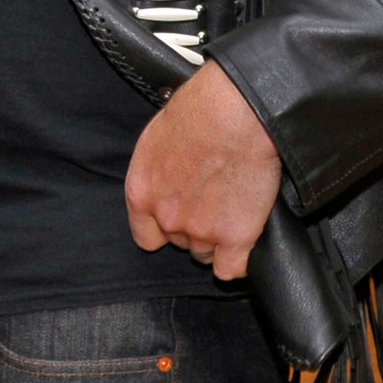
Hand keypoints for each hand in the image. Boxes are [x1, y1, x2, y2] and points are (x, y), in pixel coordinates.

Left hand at [124, 60, 281, 279]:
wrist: (234, 112)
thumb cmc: (196, 112)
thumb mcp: (157, 140)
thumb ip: (158, 172)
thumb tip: (167, 178)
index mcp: (141, 193)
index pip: (145, 236)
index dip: (162, 229)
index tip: (176, 219)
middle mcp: (166, 218)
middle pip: (179, 242)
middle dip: (193, 227)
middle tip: (212, 202)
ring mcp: (202, 230)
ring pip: (205, 255)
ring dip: (216, 241)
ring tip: (230, 213)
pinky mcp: (237, 237)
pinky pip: (232, 269)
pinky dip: (237, 262)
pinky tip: (242, 245)